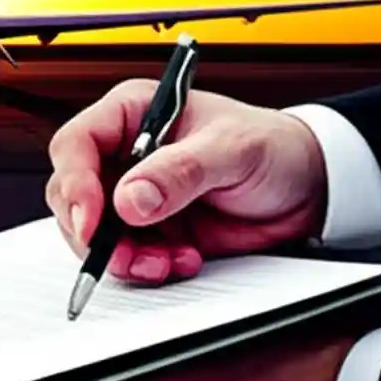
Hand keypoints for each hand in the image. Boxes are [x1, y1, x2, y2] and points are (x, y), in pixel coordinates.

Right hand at [45, 79, 327, 283]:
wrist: (307, 188)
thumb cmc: (272, 146)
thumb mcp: (232, 149)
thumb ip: (180, 171)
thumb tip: (130, 198)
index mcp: (133, 113)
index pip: (77, 144)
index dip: (75, 182)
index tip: (92, 219)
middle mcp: (124, 153)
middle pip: (72, 192)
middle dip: (94, 231)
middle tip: (126, 253)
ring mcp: (134, 194)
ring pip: (93, 232)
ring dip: (122, 256)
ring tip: (164, 262)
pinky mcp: (149, 229)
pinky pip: (124, 255)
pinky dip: (145, 267)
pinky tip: (182, 260)